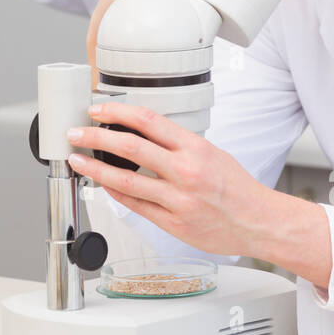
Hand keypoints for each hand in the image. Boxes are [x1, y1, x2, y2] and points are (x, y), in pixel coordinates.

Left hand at [64, 101, 268, 255]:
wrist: (258, 221)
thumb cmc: (236, 187)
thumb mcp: (211, 152)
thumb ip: (177, 144)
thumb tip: (140, 133)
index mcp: (195, 148)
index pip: (148, 121)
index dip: (117, 111)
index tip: (97, 109)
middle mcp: (185, 171)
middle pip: (130, 147)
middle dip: (96, 137)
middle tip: (76, 132)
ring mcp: (177, 200)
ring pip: (125, 180)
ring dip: (95, 168)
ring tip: (78, 160)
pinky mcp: (172, 224)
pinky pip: (135, 205)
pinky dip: (115, 192)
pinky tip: (103, 184)